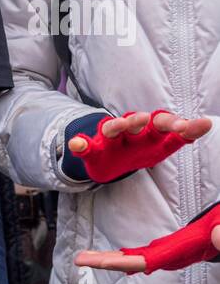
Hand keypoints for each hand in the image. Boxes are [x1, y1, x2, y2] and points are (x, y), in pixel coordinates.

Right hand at [68, 109, 210, 182]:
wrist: (108, 164)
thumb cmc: (138, 150)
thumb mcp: (161, 147)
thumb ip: (181, 136)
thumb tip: (207, 122)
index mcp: (149, 134)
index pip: (165, 124)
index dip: (178, 125)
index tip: (194, 125)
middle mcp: (130, 132)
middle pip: (140, 122)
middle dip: (147, 120)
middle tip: (152, 119)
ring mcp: (110, 140)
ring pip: (113, 129)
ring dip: (120, 124)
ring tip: (125, 124)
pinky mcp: (93, 150)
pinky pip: (85, 147)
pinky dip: (80, 145)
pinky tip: (77, 145)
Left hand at [75, 201, 219, 274]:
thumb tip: (217, 237)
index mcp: (180, 251)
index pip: (148, 260)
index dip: (125, 261)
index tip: (103, 262)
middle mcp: (170, 256)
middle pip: (133, 262)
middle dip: (107, 262)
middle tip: (80, 260)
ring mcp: (168, 254)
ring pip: (135, 259)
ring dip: (111, 258)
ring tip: (85, 258)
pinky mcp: (169, 249)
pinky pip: (144, 254)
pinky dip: (126, 256)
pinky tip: (113, 258)